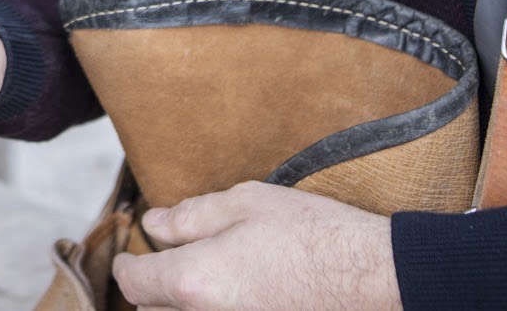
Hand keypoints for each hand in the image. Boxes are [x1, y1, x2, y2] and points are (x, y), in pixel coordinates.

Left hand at [112, 182, 400, 309]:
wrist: (378, 280)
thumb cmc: (315, 235)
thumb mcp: (247, 205)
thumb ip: (192, 217)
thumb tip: (153, 224)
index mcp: (195, 281)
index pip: (136, 283)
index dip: (127, 265)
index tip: (131, 256)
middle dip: (152, 291)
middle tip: (164, 268)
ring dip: (181, 307)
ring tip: (197, 285)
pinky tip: (233, 297)